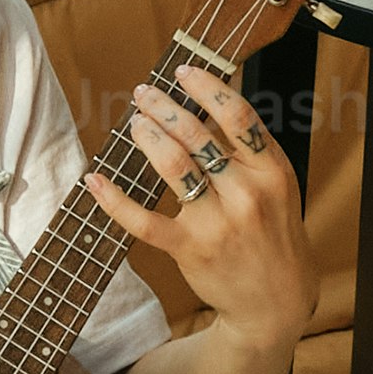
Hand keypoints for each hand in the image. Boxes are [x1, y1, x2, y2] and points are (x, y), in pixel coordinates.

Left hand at [98, 59, 304, 353]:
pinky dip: (113, 198)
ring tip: (135, 123)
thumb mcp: (277, 188)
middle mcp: (246, 192)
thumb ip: (248, 151)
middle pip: (197, 134)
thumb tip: (205, 104)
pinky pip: (144, 219)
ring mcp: (217, 222)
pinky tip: (95, 179)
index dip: (206, 87)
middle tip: (143, 94)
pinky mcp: (190, 249)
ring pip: (173, 165)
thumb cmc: (272, 235)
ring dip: (147, 136)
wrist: (275, 301)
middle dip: (163, 106)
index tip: (182, 72)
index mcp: (271, 171)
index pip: (237, 115)